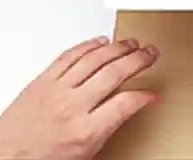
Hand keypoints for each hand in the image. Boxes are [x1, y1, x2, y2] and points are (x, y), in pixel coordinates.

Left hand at [0, 36, 160, 159]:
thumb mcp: (83, 156)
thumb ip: (104, 131)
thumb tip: (122, 113)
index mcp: (86, 132)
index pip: (126, 103)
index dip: (144, 95)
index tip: (152, 93)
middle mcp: (72, 107)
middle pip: (114, 73)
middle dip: (138, 60)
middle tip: (150, 53)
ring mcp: (55, 90)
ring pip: (94, 59)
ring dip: (117, 48)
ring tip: (132, 43)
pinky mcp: (40, 81)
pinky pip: (68, 56)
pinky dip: (87, 46)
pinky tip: (99, 42)